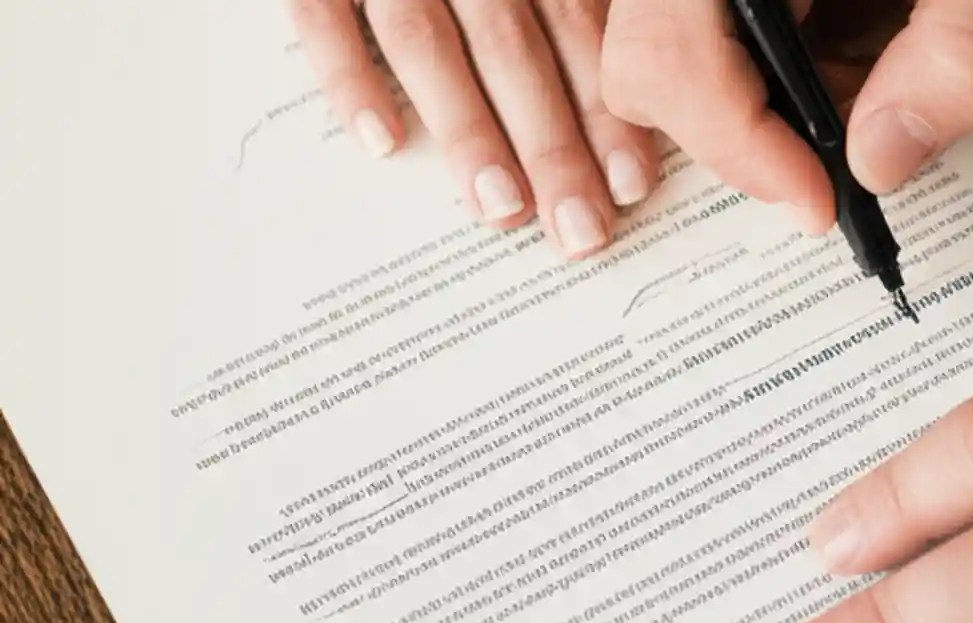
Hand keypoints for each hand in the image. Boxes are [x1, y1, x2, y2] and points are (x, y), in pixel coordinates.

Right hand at [286, 0, 657, 257]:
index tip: (631, 185)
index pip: (574, 22)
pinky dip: (349, 77)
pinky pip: (318, 14)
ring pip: (425, 39)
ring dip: (467, 127)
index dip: (605, 107)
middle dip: (552, 144)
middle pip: (510, 46)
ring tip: (503, 207)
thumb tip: (622, 93)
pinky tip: (382, 144)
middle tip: (579, 228)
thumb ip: (562, 8)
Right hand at [600, 0, 972, 232]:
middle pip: (652, 64)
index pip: (667, 59)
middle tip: (848, 136)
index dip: (737, 147)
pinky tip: (852, 31)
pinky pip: (713, 21)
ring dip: (768, 97)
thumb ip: (964, 50)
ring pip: (675, 48)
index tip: (821, 198)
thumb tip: (885, 159)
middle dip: (749, 128)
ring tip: (871, 67)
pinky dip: (779, 54)